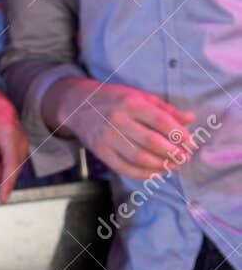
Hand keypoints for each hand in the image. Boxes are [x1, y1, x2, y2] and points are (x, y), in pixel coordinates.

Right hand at [49, 79, 195, 177]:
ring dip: (160, 166)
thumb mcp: (140, 96)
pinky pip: (124, 168)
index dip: (179, 135)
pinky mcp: (100, 152)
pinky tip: (155, 173)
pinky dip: (142, 174)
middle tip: (185, 159)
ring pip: (138, 158)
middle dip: (172, 153)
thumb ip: (165, 109)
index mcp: (131, 103)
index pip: (161, 121)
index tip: (191, 144)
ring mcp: (107, 138)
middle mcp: (118, 120)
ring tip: (173, 167)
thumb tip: (190, 119)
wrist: (78, 105)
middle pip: (150, 142)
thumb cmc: (114, 99)